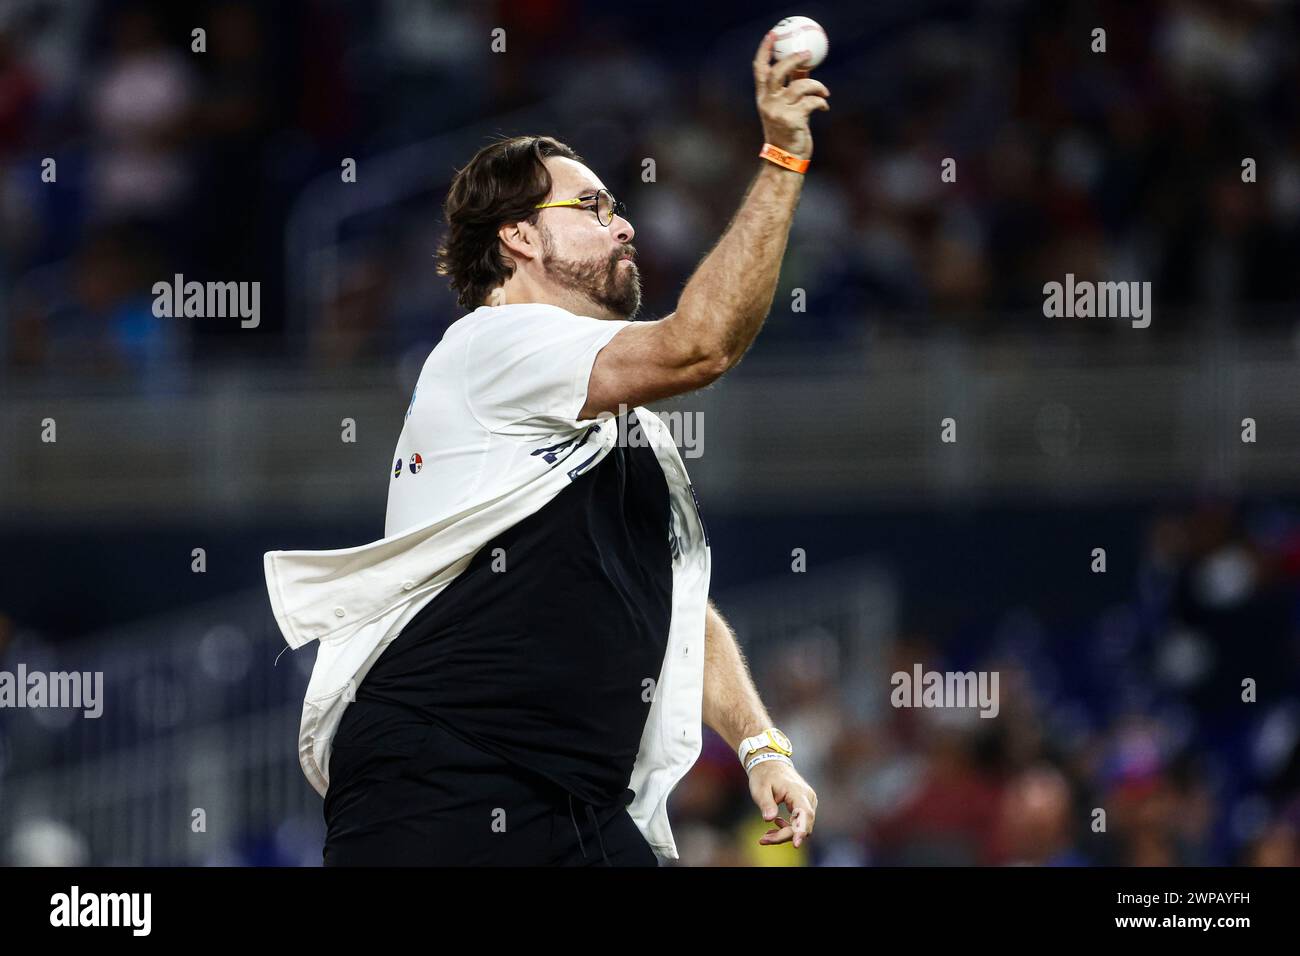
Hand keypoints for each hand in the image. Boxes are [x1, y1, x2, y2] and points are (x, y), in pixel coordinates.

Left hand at [748, 757, 817, 848]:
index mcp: (797, 791)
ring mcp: (808, 801)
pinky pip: (800, 821)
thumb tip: (769, 819)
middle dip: (785, 835)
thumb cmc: (764, 775)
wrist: (770, 763)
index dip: (800, 831)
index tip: (795, 844)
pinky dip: (788, 827)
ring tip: (766, 835)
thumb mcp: (760, 788)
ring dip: (785, 833)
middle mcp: (807, 797)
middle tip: (763, 839)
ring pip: (802, 826)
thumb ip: (766, 803)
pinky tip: (775, 824)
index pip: (804, 814)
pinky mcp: (805, 804)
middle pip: (803, 824)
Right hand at [752, 31, 830, 161]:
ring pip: (800, 86)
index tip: (774, 34)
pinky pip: (812, 102)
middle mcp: (768, 103)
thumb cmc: (788, 133)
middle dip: (793, 59)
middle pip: (778, 72)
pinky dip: (821, 101)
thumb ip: (791, 86)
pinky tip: (824, 107)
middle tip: (807, 55)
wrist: (785, 161)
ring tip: (824, 92)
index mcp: (763, 98)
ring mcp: (779, 112)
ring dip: (817, 85)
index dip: (765, 50)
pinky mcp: (793, 121)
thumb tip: (803, 65)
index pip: (760, 69)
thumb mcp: (785, 108)